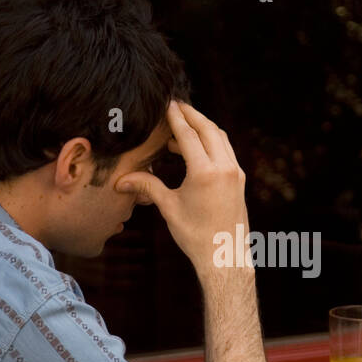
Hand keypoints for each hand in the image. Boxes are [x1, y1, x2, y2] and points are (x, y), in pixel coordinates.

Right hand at [114, 100, 249, 278]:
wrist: (225, 257)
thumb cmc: (195, 236)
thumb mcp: (169, 208)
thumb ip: (147, 187)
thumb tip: (121, 180)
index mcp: (205, 172)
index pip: (188, 135)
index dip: (175, 117)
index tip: (167, 103)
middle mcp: (224, 168)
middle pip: (208, 129)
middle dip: (191, 115)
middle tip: (176, 105)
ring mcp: (236, 173)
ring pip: (220, 138)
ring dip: (203, 127)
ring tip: (184, 123)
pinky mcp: (240, 180)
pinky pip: (226, 151)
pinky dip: (212, 141)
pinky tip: (197, 146)